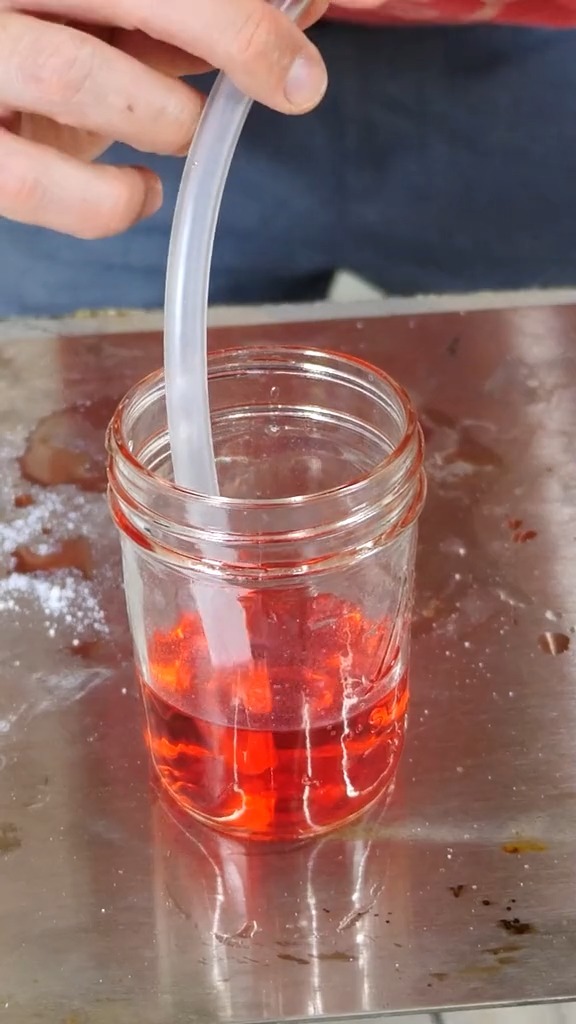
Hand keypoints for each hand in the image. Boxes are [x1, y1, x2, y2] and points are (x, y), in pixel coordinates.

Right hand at [0, 0, 327, 237]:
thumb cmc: (41, 58)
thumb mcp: (110, 26)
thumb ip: (184, 22)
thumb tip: (295, 19)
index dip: (242, 5)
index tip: (313, 6)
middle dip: (233, 32)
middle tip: (297, 82)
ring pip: (73, 75)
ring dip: (165, 116)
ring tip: (183, 130)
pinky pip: (40, 184)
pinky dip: (112, 201)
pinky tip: (143, 193)